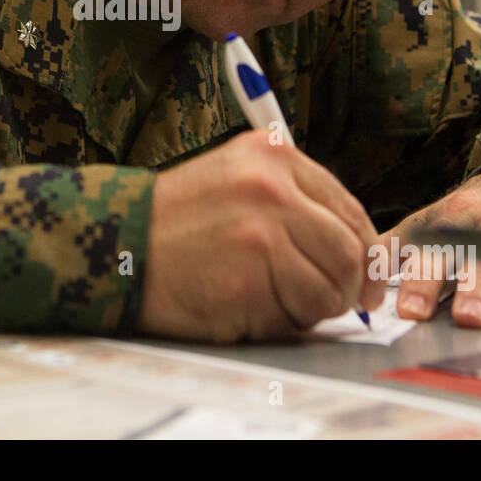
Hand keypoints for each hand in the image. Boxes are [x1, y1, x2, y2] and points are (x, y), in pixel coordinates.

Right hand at [138, 130, 387, 341]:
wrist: (114, 242)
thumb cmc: (176, 220)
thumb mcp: (236, 178)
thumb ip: (296, 203)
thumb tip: (361, 253)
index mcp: (273, 156)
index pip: (349, 210)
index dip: (366, 253)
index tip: (365, 280)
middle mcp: (271, 190)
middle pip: (349, 254)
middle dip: (347, 289)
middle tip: (336, 304)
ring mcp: (259, 237)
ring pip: (327, 292)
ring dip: (308, 309)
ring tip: (269, 300)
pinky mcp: (245, 284)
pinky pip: (291, 320)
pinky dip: (276, 324)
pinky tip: (243, 306)